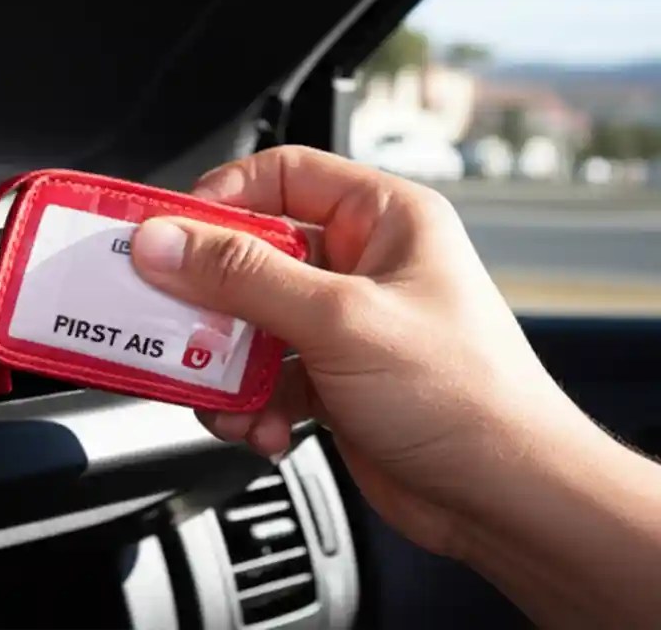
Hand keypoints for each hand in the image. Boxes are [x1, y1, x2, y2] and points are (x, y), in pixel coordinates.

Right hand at [128, 145, 591, 557]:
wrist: (505, 499)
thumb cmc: (464, 395)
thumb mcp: (340, 320)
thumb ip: (243, 278)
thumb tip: (166, 242)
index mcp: (384, 220)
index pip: (284, 174)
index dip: (222, 197)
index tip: (172, 233)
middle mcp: (363, 266)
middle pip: (252, 256)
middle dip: (209, 299)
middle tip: (169, 321)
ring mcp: (344, 328)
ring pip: (248, 325)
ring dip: (225, 366)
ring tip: (227, 396)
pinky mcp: (331, 383)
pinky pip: (263, 380)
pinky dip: (250, 408)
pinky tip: (264, 431)